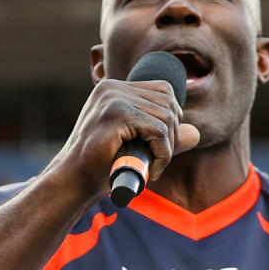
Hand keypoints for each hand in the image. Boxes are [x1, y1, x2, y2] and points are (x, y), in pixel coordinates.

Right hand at [51, 79, 200, 197]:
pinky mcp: (115, 113)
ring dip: (168, 148)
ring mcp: (112, 98)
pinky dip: (163, 153)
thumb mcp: (136, 146)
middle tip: (158, 160)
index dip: (171, 119)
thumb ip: (163, 136)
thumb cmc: (101, 166)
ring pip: (166, 117)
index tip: (160, 147)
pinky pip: (158, 130)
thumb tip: (196, 133)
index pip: (162, 91)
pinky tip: (152, 170)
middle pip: (168, 101)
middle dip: (172, 134)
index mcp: (113, 89)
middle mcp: (112, 87)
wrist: (73, 182)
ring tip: (153, 167)